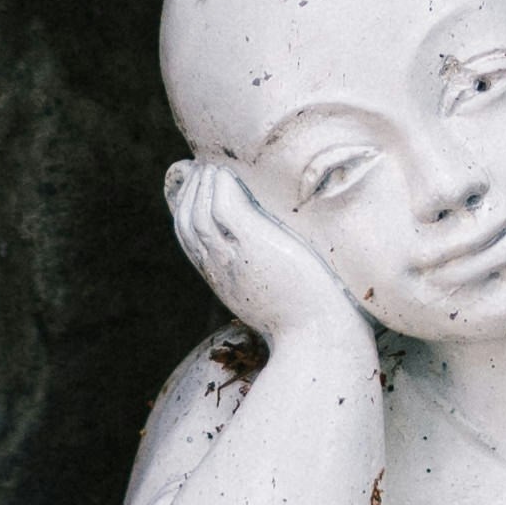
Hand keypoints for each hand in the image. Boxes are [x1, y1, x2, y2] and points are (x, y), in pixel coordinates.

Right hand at [165, 153, 373, 361]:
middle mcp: (220, 269)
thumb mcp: (275, 297)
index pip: (190, 239)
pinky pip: (223, 208)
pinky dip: (220, 187)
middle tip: (199, 170)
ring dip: (202, 185)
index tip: (195, 190)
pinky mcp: (253, 245)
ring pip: (200, 213)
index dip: (187, 211)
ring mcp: (233, 256)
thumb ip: (265, 277)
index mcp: (223, 280)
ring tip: (212, 166)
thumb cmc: (308, 321)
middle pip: (187, 224)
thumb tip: (276, 263)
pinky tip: (226, 173)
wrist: (319, 338)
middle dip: (188, 193)